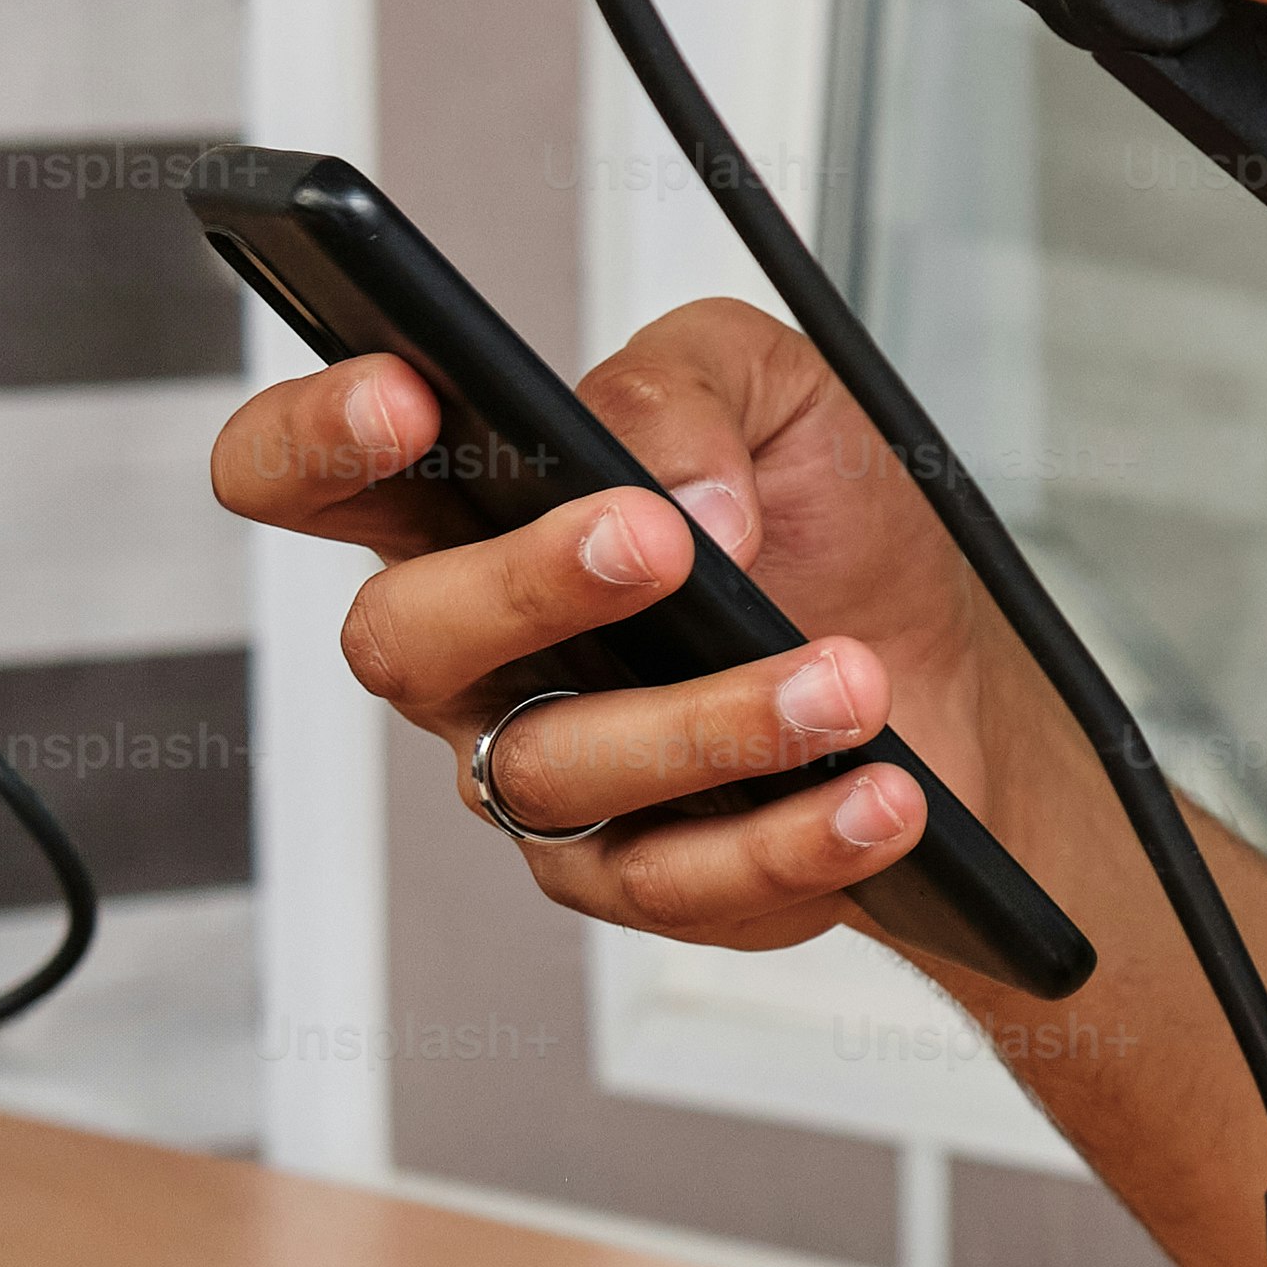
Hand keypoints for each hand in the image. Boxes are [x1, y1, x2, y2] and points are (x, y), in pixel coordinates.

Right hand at [205, 300, 1017, 949]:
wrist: (955, 673)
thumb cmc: (832, 527)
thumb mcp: (779, 393)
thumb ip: (688, 389)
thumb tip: (674, 486)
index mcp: (473, 513)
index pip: (314, 477)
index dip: (312, 440)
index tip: (401, 398)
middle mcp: (478, 653)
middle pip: (402, 638)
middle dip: (526, 584)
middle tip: (661, 541)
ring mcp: (540, 769)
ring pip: (559, 766)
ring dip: (714, 721)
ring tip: (846, 681)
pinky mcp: (633, 875)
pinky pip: (679, 878)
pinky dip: (793, 833)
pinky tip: (874, 791)